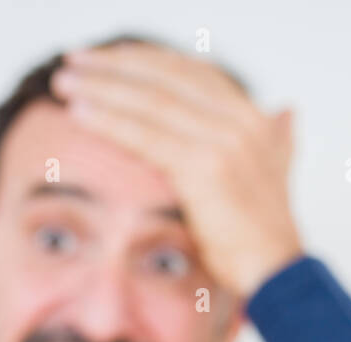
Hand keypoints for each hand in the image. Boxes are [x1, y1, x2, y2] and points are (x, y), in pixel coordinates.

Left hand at [52, 43, 302, 298]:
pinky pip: (146, 136)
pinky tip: (78, 113)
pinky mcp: (206, 168)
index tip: (104, 58)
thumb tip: (287, 109)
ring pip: (151, 102)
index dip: (144, 60)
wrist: (277, 273)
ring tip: (63, 82)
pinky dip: (109, 121)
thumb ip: (276, 139)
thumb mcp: (275, 173)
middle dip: (114, 66)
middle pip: (166, 78)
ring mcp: (225, 141)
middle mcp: (241, 121)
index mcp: (252, 118)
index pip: (190, 72)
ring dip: (102, 88)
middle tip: (73, 60)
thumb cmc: (263, 235)